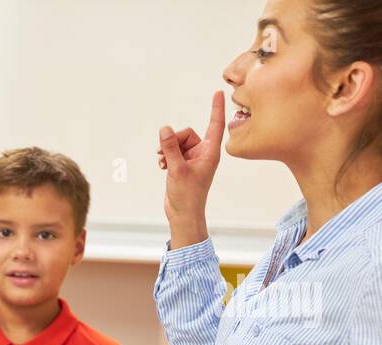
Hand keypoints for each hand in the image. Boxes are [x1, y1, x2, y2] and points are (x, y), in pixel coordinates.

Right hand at [158, 90, 225, 237]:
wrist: (183, 214)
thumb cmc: (187, 196)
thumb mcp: (176, 169)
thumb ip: (170, 148)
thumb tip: (165, 129)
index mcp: (210, 153)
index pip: (215, 125)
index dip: (216, 108)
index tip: (218, 93)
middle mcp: (203, 154)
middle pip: (187, 134)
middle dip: (174, 141)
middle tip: (164, 154)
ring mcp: (193, 160)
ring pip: (178, 143)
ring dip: (167, 149)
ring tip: (163, 162)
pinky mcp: (184, 165)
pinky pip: (173, 151)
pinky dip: (166, 156)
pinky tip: (163, 166)